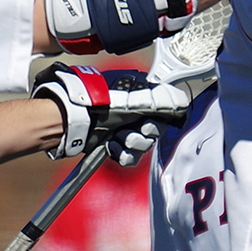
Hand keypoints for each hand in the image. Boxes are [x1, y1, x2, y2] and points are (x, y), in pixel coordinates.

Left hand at [32, 63, 190, 163]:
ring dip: (130, 145)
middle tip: (128, 132)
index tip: (148, 123)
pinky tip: (111, 147)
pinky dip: (121, 154)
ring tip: (117, 139)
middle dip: (141, 135)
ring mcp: (122, 127)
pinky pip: (129, 155)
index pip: (163, 111)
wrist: (71, 120)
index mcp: (139, 94)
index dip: (158, 121)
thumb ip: (160, 101)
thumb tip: (180, 100)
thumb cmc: (98, 103)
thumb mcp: (132, 100)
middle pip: (154, 131)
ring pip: (142, 146)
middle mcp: (133, 110)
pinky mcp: (113, 142)